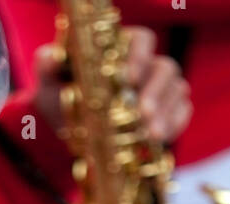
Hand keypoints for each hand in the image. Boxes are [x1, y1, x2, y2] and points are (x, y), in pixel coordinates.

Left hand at [34, 27, 192, 142]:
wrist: (67, 128)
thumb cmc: (60, 95)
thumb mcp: (48, 81)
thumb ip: (48, 64)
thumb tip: (52, 57)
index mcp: (122, 48)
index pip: (142, 40)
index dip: (139, 55)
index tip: (128, 78)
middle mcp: (146, 65)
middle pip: (165, 68)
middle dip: (156, 92)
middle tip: (143, 115)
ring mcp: (160, 89)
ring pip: (177, 90)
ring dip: (167, 113)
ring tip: (152, 135)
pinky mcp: (168, 112)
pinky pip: (182, 112)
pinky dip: (176, 123)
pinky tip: (163, 138)